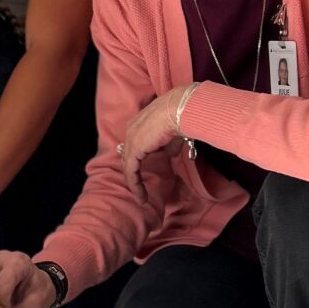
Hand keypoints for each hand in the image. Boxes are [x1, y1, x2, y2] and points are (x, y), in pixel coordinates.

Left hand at [119, 85, 193, 204]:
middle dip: (133, 174)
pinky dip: (135, 184)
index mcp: (138, 124)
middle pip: (128, 156)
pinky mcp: (134, 149)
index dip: (137, 161)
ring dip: (134, 183)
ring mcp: (130, 139)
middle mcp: (131, 130)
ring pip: (128, 166)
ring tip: (142, 197)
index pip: (133, 146)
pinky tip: (142, 196)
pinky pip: (131, 171)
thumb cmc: (181, 118)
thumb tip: (170, 154)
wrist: (181, 110)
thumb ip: (168, 145)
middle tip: (139, 189)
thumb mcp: (173, 135)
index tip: (142, 174)